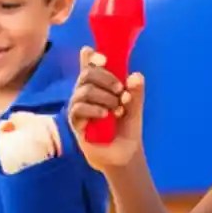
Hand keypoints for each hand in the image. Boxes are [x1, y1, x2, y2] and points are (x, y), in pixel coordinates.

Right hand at [68, 46, 143, 171]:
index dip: (92, 58)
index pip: (89, 66)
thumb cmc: (126, 129)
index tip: (103, 58)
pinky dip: (95, 109)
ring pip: (85, 90)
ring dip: (105, 97)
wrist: (124, 155)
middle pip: (87, 74)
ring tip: (117, 109)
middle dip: (106, 78)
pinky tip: (106, 116)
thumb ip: (136, 92)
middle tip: (121, 91)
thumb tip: (135, 75)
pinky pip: (79, 109)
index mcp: (98, 86)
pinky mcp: (75, 123)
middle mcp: (85, 94)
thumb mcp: (135, 108)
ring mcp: (78, 108)